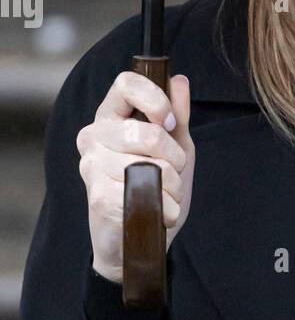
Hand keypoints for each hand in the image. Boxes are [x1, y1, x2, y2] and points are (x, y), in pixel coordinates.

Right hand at [76, 72, 194, 284]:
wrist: (140, 238)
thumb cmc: (154, 188)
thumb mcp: (175, 148)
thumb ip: (177, 115)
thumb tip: (178, 81)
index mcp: (111, 117)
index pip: (126, 83)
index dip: (154, 99)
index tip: (169, 122)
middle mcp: (93, 136)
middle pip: (146, 131)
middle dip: (172, 157)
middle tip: (172, 171)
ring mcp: (91, 165)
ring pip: (150, 165)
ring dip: (171, 186)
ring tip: (165, 195)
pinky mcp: (98, 194)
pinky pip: (147, 193)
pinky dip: (165, 207)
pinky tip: (157, 212)